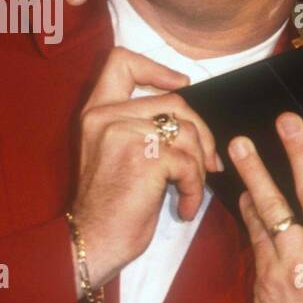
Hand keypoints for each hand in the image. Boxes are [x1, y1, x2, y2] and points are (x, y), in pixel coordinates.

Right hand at [71, 47, 222, 290]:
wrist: (92, 241)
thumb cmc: (108, 206)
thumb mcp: (113, 153)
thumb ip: (137, 127)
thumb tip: (189, 122)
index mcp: (96, 112)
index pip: (121, 61)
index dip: (157, 68)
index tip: (181, 84)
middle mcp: (107, 116)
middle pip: (175, 102)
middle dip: (201, 132)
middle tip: (209, 162)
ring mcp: (126, 134)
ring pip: (188, 134)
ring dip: (199, 167)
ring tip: (190, 192)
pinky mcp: (146, 158)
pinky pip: (190, 165)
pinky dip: (194, 190)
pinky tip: (184, 209)